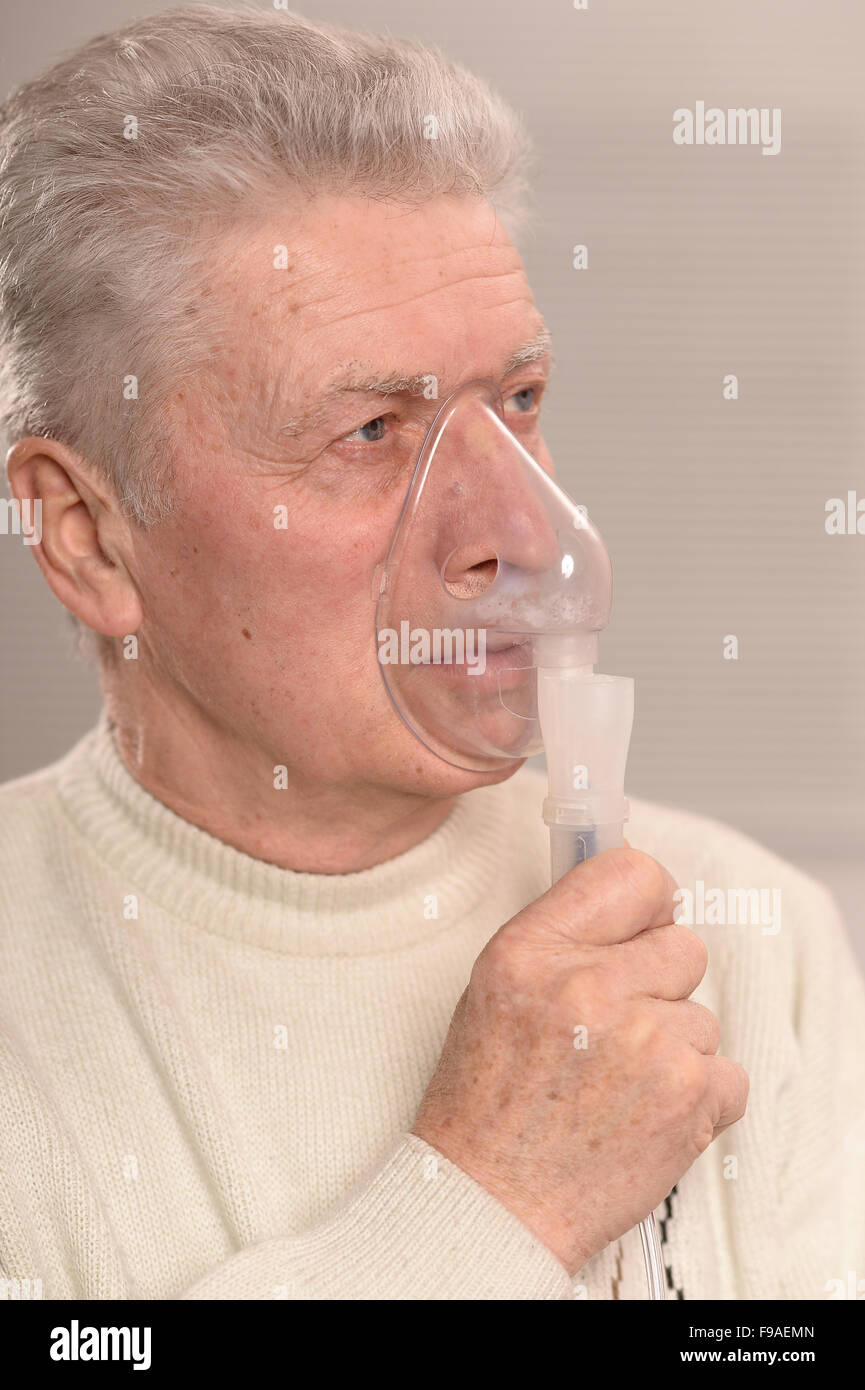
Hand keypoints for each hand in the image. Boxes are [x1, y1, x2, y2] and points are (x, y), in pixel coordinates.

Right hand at [413, 847, 748, 1274]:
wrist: (493, 1203)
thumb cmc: (488, 1102)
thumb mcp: (496, 988)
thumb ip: (564, 937)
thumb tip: (639, 905)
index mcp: (533, 952)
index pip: (633, 875)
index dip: (649, 902)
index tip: (646, 924)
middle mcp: (589, 988)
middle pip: (684, 946)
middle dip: (659, 985)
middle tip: (618, 1027)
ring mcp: (645, 1043)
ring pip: (703, 1016)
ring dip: (673, 1049)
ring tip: (617, 1085)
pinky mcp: (687, 1098)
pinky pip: (727, 1072)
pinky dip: (698, 1098)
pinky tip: (644, 1113)